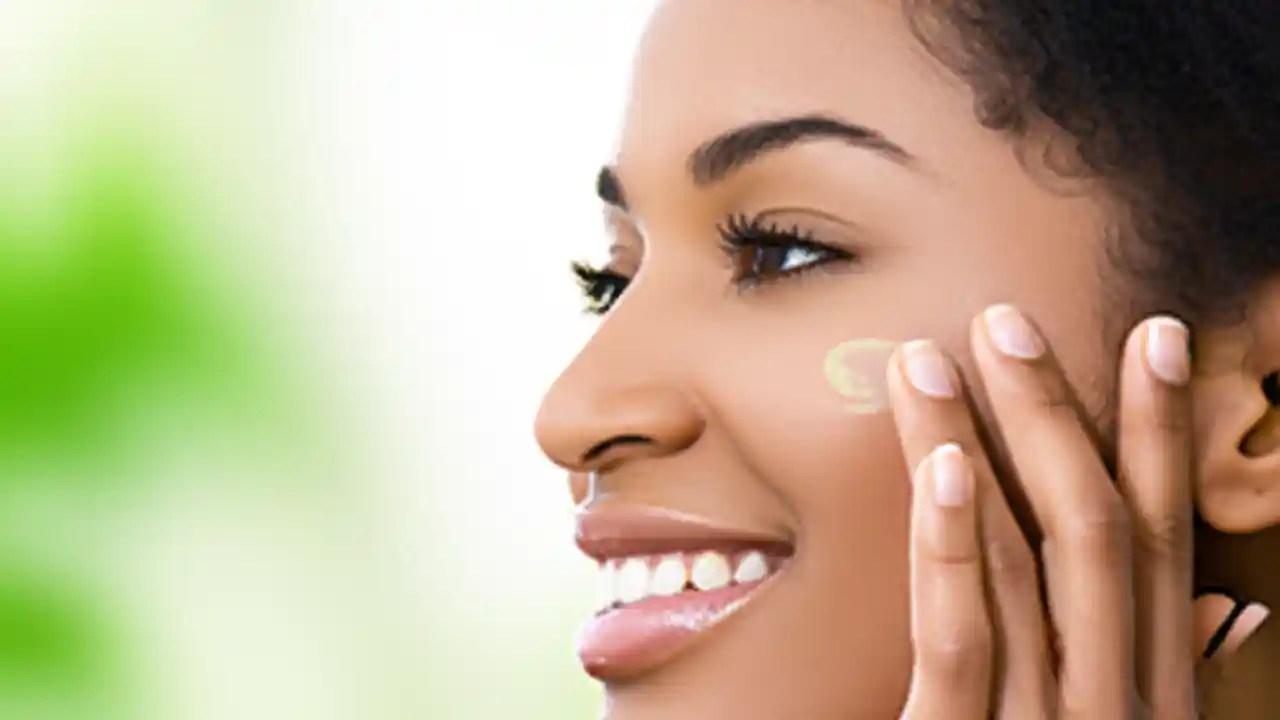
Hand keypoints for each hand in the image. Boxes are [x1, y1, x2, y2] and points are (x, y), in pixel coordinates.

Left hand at [886, 305, 1249, 717]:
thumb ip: (1157, 668)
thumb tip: (1221, 605)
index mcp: (1154, 693)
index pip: (1164, 539)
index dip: (1162, 433)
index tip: (1156, 336)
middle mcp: (1113, 706)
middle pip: (1092, 530)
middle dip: (1052, 414)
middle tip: (1003, 320)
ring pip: (1016, 563)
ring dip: (972, 445)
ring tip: (926, 363)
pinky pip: (959, 639)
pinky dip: (952, 548)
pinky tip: (941, 467)